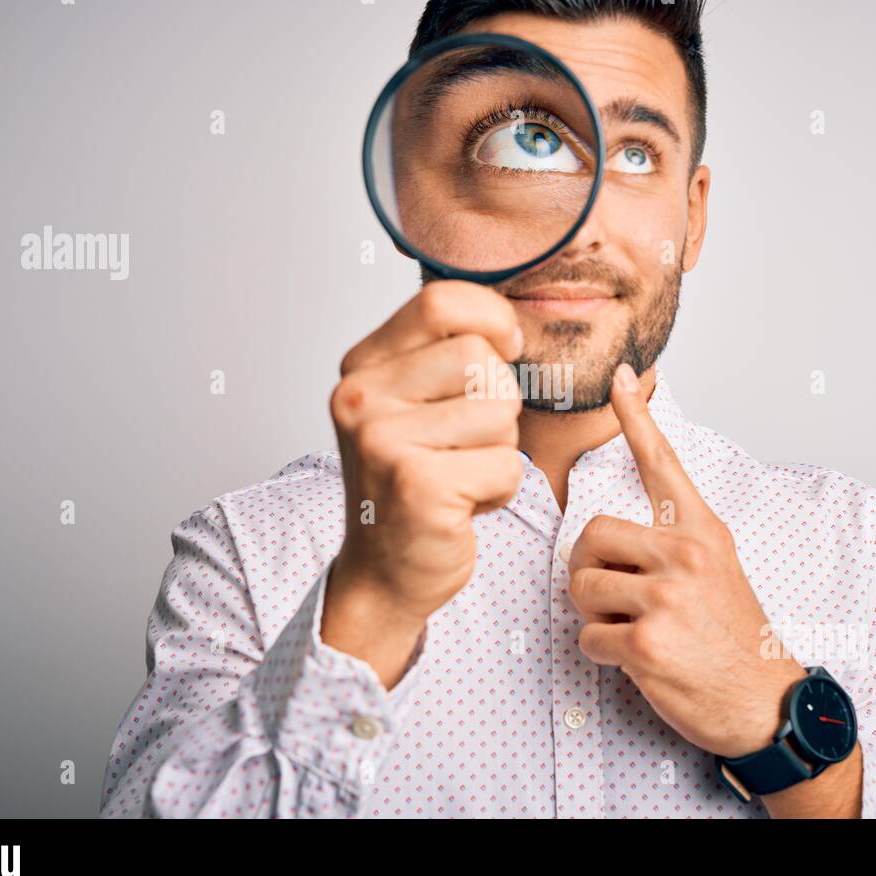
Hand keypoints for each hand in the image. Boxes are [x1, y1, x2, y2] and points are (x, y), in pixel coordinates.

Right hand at [327, 280, 525, 630]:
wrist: (384, 574)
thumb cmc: (414, 483)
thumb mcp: (415, 404)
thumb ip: (447, 354)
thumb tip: (514, 320)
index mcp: (361, 366)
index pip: (441, 300)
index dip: (492, 321)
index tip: (504, 351)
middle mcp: (362, 396)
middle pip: (481, 357)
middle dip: (499, 402)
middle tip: (467, 441)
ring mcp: (384, 440)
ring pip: (501, 410)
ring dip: (500, 450)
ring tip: (461, 474)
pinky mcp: (417, 485)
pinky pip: (506, 465)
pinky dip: (498, 491)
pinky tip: (461, 506)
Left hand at [568, 363, 807, 758]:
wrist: (767, 703)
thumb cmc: (736, 637)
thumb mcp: (720, 570)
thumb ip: (673, 543)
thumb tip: (610, 536)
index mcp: (703, 531)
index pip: (663, 463)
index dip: (636, 417)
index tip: (620, 377)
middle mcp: (685, 555)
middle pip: (591, 535)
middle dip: (588, 569)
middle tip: (614, 596)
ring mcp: (666, 598)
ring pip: (581, 586)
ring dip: (593, 614)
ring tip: (631, 628)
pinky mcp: (646, 643)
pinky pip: (587, 636)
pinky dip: (600, 652)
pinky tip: (637, 659)